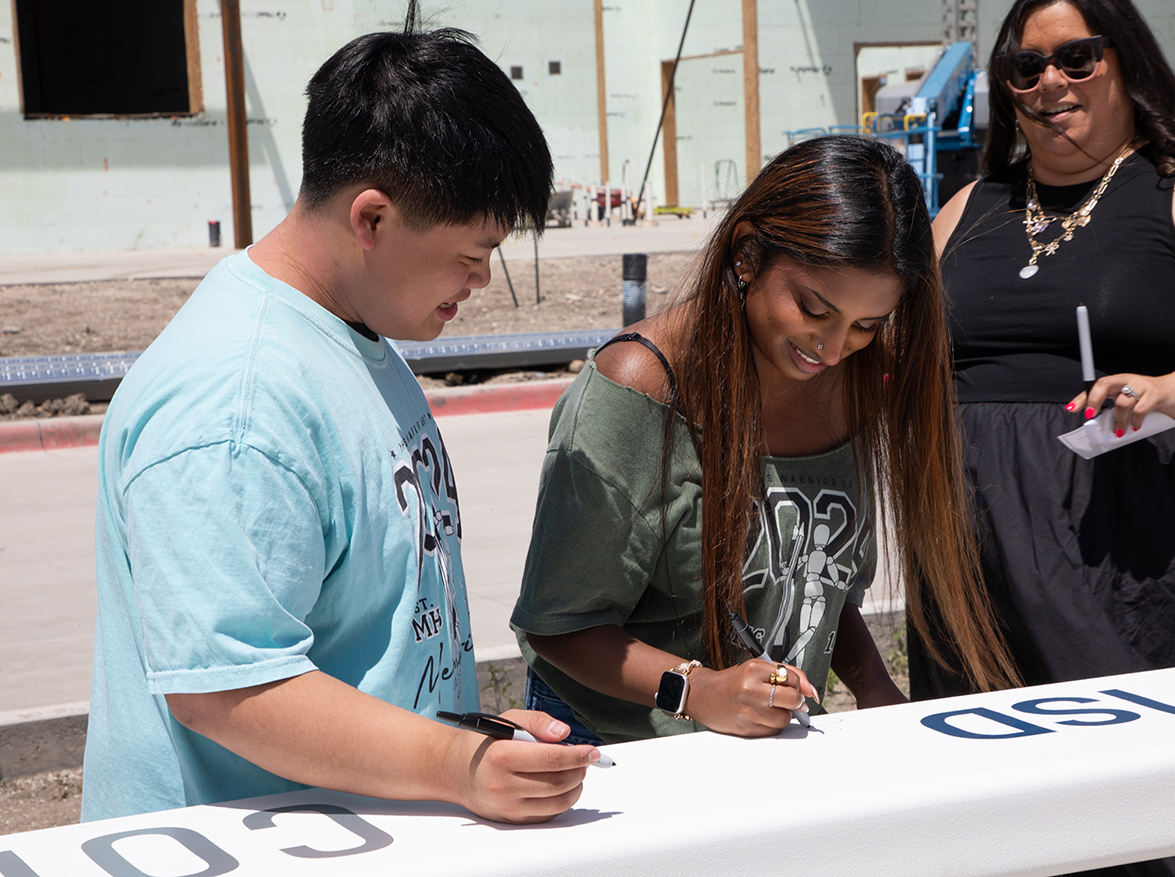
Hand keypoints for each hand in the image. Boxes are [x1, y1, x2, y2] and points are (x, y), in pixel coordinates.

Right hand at [443, 709, 596, 823]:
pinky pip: (548, 814)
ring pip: (558, 801)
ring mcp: (508, 806)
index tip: (592, 751)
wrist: (456, 770)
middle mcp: (504, 785)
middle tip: (587, 759)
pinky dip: (563, 800)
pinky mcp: (513, 819)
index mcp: (502, 756)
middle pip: (558, 782)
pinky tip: (562, 785)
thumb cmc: (485, 742)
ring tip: (577, 772)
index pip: (551, 759)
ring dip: (576, 786)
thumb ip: (538, 722)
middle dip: (580, 770)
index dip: (578, 755)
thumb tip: (564, 733)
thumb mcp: (509, 720)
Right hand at [685, 661, 818, 736]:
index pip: (792, 678)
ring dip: (783, 714)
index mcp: (754, 670)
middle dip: (796, 700)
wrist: (705, 696)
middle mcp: (750, 690)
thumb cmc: (734, 681)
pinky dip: (773, 724)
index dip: (798, 684)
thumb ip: (789, 674)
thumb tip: (812, 691)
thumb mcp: (758, 668)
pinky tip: (762, 716)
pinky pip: (774, 731)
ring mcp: (748, 712)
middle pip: (792, 699)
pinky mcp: (747, 729)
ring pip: (785, 718)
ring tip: (771, 706)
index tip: (794, 686)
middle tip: (790, 699)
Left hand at [1067, 372, 1174, 435]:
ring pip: (1122, 403)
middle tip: (1091, 415)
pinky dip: (1135, 421)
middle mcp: (1129, 380)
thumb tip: (1098, 425)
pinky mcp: (1155, 395)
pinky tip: (1135, 426)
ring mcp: (1142, 386)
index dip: (1083, 396)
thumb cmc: (1148, 397)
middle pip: (1104, 385)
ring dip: (1118, 421)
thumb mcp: (1129, 399)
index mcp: (1119, 381)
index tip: (1072, 408)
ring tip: (1119, 431)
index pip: (1096, 385)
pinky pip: (1139, 410)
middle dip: (1094, 400)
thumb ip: (1114, 408)